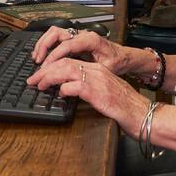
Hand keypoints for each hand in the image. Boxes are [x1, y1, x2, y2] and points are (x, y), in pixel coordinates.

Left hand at [26, 57, 149, 136]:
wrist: (142, 114)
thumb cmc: (126, 107)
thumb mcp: (105, 92)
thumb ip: (88, 87)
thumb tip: (67, 90)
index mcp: (98, 69)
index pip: (69, 61)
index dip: (52, 67)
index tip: (40, 75)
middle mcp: (97, 71)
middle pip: (64, 63)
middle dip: (45, 70)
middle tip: (32, 79)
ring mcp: (98, 80)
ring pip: (67, 71)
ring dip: (49, 77)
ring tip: (39, 84)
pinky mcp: (98, 92)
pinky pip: (76, 85)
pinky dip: (65, 88)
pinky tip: (60, 93)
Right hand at [30, 26, 138, 75]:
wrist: (123, 56)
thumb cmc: (117, 61)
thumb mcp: (107, 68)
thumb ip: (91, 71)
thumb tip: (75, 79)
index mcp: (90, 39)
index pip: (67, 44)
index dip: (54, 56)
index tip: (45, 66)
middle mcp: (82, 34)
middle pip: (56, 33)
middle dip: (44, 46)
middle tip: (38, 61)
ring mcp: (77, 35)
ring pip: (54, 33)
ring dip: (43, 44)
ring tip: (37, 58)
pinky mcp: (74, 39)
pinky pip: (56, 38)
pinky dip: (47, 45)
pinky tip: (43, 56)